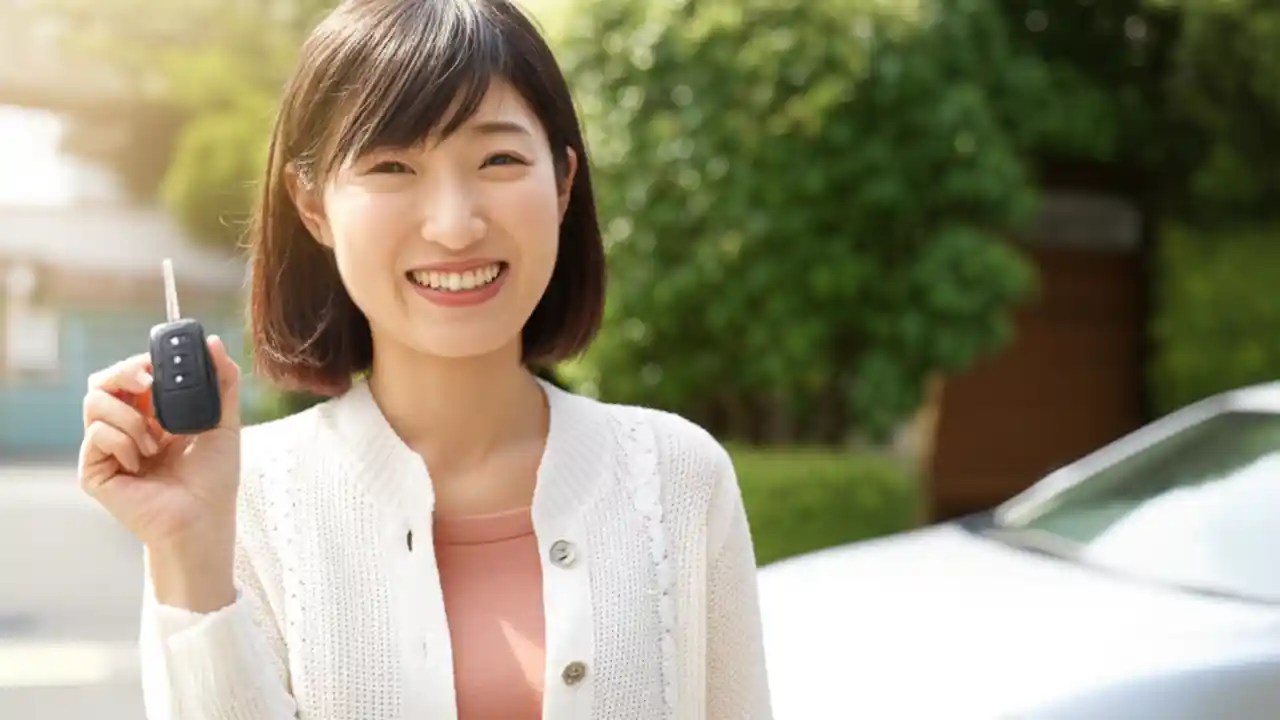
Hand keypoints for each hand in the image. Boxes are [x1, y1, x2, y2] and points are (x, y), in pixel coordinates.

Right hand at [78, 335, 241, 552]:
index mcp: (152, 414)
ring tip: (155, 442)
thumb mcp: (225, 422)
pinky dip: (123, 440)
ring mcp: (107, 449)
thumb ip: (222, 382)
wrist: (204, 520)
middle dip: (124, 371)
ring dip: (130, 415)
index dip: (140, 361)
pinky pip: (96, 434)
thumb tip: (214, 342)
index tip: (159, 361)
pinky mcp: (94, 471)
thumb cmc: (214, 478)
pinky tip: (141, 462)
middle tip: (147, 379)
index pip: (132, 374)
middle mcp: (125, 427)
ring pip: (94, 402)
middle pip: (103, 381)